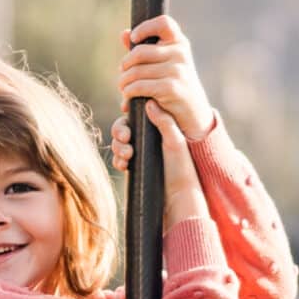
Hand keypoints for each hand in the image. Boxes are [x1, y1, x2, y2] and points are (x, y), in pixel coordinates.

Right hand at [110, 99, 202, 229]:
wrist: (178, 196)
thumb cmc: (180, 168)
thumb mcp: (175, 141)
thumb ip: (164, 121)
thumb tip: (149, 102)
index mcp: (156, 129)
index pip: (135, 118)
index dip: (127, 121)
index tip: (129, 128)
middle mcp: (146, 140)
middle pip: (123, 130)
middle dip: (119, 133)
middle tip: (126, 139)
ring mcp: (139, 154)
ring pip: (118, 144)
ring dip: (118, 148)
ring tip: (128, 155)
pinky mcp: (134, 168)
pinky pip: (118, 160)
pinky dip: (117, 161)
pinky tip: (124, 166)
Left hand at [116, 15, 214, 141]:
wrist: (194, 114)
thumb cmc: (175, 86)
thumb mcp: (164, 65)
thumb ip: (145, 49)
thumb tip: (125, 34)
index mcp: (180, 43)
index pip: (163, 24)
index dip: (145, 27)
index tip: (134, 39)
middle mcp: (180, 54)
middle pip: (140, 52)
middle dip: (125, 65)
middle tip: (122, 75)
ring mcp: (177, 70)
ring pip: (136, 71)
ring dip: (124, 82)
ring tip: (123, 88)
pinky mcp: (171, 88)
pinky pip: (139, 86)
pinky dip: (129, 93)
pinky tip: (127, 98)